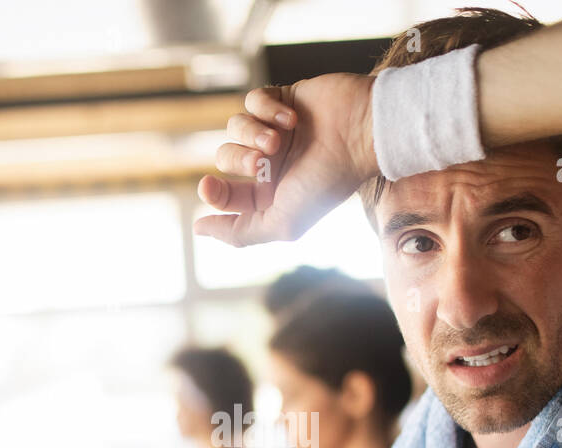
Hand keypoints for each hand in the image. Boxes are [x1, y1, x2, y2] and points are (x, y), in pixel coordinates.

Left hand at [193, 74, 377, 246]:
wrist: (362, 133)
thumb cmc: (326, 181)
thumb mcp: (283, 223)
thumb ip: (240, 233)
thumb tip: (199, 229)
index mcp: (271, 194)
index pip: (226, 194)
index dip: (213, 192)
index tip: (208, 187)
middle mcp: (272, 164)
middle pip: (226, 157)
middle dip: (239, 159)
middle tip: (264, 161)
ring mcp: (277, 130)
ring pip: (235, 127)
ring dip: (252, 133)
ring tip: (278, 138)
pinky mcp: (283, 100)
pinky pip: (252, 100)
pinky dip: (266, 108)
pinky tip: (290, 117)